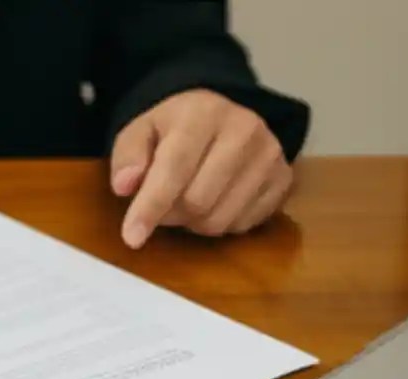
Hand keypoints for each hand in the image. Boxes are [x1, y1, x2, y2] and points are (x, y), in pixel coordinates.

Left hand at [110, 89, 293, 247]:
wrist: (221, 116)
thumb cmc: (174, 128)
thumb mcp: (141, 131)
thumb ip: (128, 156)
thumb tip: (124, 186)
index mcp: (203, 112)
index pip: (174, 168)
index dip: (150, 206)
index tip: (131, 237)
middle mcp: (244, 129)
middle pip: (197, 202)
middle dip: (170, 215)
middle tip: (161, 205)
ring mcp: (270, 155)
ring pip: (220, 220)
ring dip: (193, 223)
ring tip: (187, 199)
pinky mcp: (283, 179)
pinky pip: (243, 225)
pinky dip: (220, 223)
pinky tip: (214, 201)